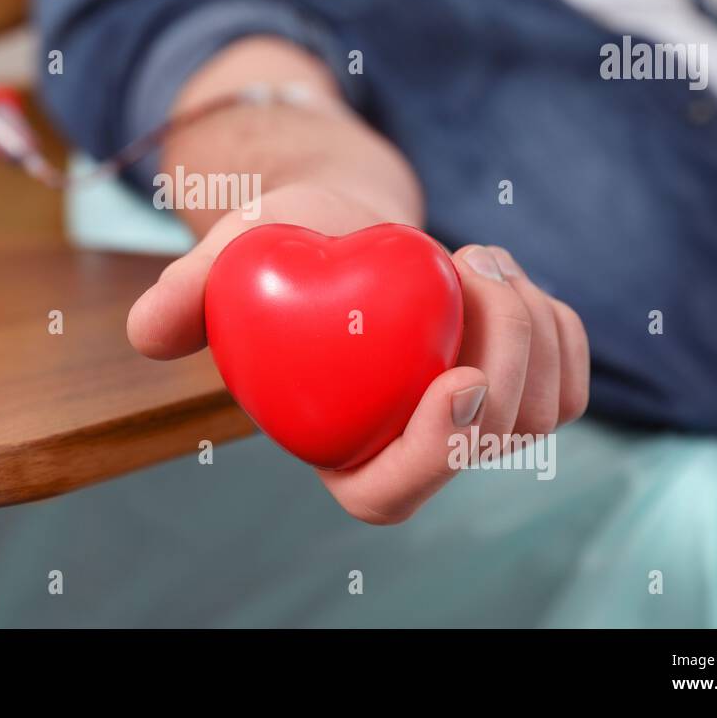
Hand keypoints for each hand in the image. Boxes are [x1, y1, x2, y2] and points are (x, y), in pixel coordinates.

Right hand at [128, 181, 589, 524]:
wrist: (339, 223)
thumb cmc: (280, 246)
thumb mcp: (228, 256)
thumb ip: (186, 296)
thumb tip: (148, 335)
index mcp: (339, 449)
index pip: (387, 494)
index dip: (432, 457)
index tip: (458, 380)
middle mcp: (411, 449)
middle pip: (487, 446)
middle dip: (508, 358)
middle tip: (475, 266)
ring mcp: (474, 424)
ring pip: (541, 415)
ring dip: (535, 332)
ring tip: (481, 256)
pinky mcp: (521, 387)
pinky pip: (568, 383)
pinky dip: (562, 329)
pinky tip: (510, 277)